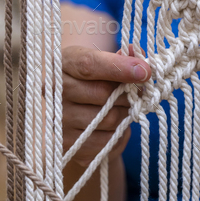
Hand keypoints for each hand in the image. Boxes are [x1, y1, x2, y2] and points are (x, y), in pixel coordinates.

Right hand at [62, 44, 150, 165]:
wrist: (71, 114)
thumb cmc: (91, 82)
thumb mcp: (102, 62)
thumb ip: (122, 56)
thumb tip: (139, 54)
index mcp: (62, 65)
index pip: (89, 64)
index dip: (119, 67)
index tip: (144, 72)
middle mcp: (55, 93)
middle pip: (103, 94)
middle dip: (127, 95)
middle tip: (136, 93)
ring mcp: (59, 121)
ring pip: (109, 119)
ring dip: (125, 115)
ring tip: (122, 109)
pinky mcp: (68, 146)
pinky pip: (107, 142)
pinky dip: (119, 134)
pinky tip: (114, 127)